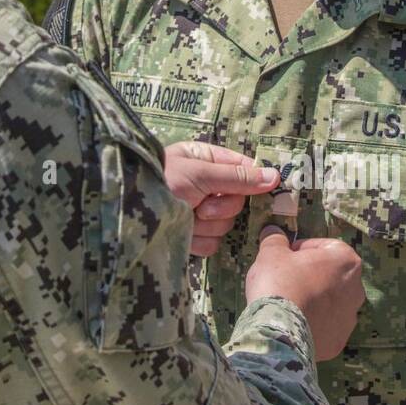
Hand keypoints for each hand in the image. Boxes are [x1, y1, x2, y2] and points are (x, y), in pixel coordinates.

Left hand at [163, 142, 278, 257]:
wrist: (131, 214)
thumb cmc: (162, 181)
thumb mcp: (199, 173)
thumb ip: (236, 177)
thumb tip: (274, 175)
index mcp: (204, 160)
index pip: (241, 168)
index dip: (251, 180)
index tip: (265, 188)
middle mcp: (204, 184)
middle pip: (237, 201)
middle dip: (221, 205)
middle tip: (202, 203)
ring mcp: (198, 212)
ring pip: (226, 224)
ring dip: (208, 223)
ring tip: (187, 216)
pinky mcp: (193, 237)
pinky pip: (212, 243)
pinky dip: (200, 240)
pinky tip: (184, 233)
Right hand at [246, 227, 364, 359]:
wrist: (280, 332)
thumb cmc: (280, 283)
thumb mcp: (271, 253)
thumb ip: (275, 239)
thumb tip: (273, 231)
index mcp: (346, 260)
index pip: (323, 246)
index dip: (300, 249)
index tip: (284, 258)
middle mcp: (356, 288)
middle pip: (329, 274)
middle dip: (309, 274)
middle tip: (285, 279)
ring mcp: (350, 318)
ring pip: (329, 301)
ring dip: (312, 299)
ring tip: (288, 303)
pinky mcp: (339, 341)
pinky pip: (324, 325)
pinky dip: (311, 322)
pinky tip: (292, 322)